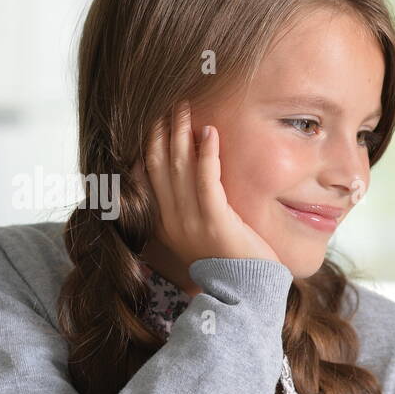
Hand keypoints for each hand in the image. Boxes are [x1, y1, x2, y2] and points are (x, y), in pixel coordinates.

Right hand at [136, 100, 279, 264]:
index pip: (148, 174)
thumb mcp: (201, 233)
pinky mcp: (216, 221)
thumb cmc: (230, 262)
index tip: (153, 116)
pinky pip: (207, 180)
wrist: (246, 292)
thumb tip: (191, 178)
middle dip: (162, 129)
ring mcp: (191, 221)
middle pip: (159, 164)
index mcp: (164, 223)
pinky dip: (206, 154)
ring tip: (184, 105)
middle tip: (168, 101)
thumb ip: (190, 209)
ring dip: (181, 133)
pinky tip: (210, 131)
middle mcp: (171, 220)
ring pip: (179, 167)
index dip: (149, 143)